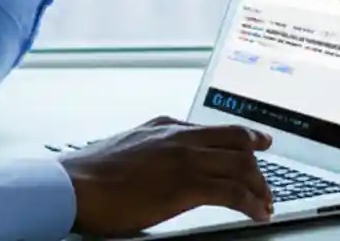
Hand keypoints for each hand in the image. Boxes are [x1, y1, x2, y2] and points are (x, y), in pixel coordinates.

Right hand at [59, 116, 273, 236]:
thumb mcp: (126, 147)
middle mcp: (180, 137)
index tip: (258, 141)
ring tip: (266, 203)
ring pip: (241, 166)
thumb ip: (151, 147)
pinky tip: (257, 212)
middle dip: (258, 164)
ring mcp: (185, 159)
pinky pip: (233, 192)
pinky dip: (252, 202)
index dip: (244, 136)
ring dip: (260, 187)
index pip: (216, 128)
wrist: (72, 185)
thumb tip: (162, 159)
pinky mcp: (186, 186)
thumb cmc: (89, 174)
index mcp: (166, 127)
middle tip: (267, 183)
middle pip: (236, 143)